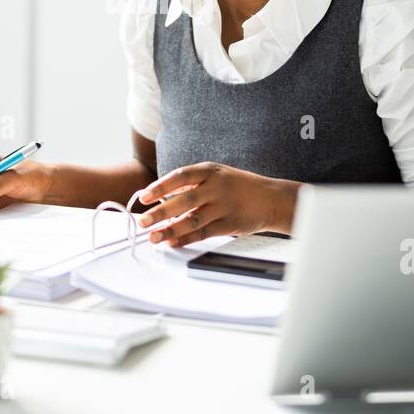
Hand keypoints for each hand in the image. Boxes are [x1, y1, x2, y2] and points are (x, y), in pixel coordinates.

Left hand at [133, 161, 300, 246]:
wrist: (270, 199)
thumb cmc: (238, 186)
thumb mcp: (216, 175)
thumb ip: (191, 185)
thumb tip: (161, 197)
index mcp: (210, 171)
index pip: (180, 177)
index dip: (161, 187)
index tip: (144, 197)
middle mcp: (216, 188)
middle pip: (184, 201)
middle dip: (160, 212)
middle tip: (143, 221)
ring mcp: (223, 207)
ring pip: (192, 220)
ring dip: (170, 230)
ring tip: (153, 237)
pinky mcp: (229, 225)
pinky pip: (203, 233)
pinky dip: (186, 238)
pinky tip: (172, 242)